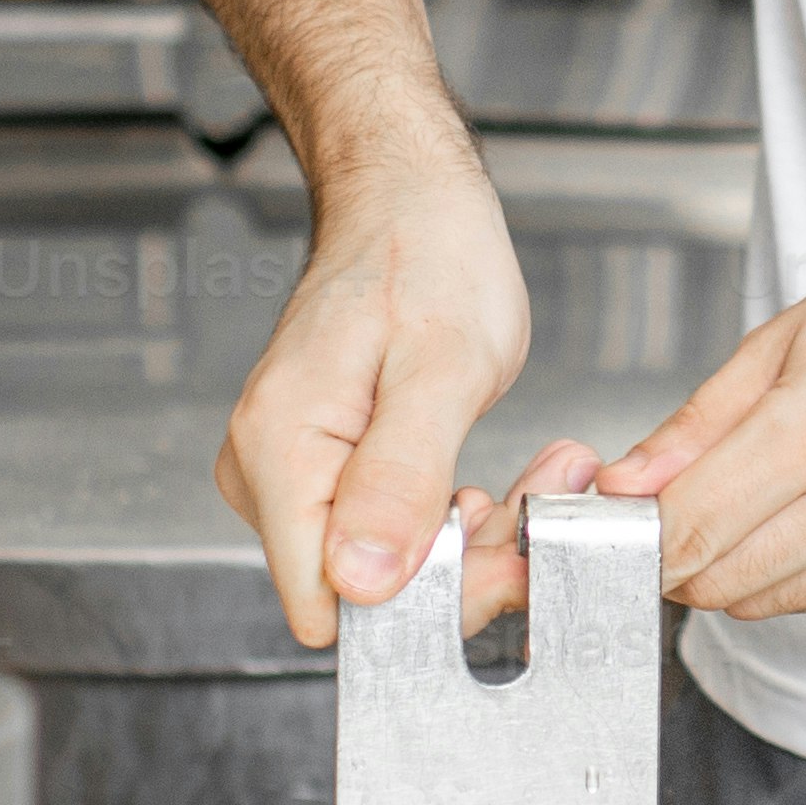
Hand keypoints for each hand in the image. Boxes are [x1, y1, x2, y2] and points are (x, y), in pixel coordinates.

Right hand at [221, 140, 535, 647]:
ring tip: (532, 474)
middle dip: (465, 565)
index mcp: (279, 451)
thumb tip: (362, 583)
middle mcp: (267, 475)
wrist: (409, 202)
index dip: (423, 595)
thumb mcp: (444, 364)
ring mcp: (294, 478)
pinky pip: (393, 542)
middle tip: (538, 493)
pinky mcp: (329, 477)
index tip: (499, 538)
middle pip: (364, 595)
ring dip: (472, 543)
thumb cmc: (426, 255)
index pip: (328, 602)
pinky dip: (456, 525)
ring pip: (387, 574)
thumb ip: (401, 476)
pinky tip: (497, 480)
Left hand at [609, 204, 805, 620]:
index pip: (689, 528)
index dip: (630, 529)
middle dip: (671, 551)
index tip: (612, 510)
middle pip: (717, 580)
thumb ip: (695, 426)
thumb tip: (622, 487)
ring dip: (730, 564)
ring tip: (744, 495)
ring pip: (763, 601)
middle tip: (667, 502)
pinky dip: (791, 568)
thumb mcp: (785, 337)